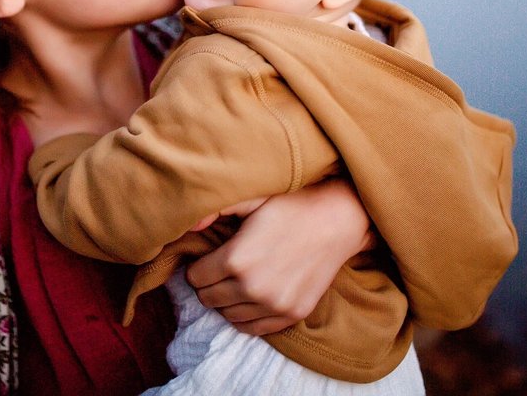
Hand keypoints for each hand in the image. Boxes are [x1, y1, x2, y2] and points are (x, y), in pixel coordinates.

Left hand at [185, 179, 370, 334]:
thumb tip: (189, 226)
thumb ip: (216, 208)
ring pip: (228, 316)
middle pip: (208, 299)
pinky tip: (249, 297)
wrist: (337, 220)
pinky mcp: (292, 314)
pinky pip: (253, 329)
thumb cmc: (291, 204)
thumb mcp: (251, 198)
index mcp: (236, 259)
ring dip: (225, 300)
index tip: (206, 258)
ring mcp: (274, 305)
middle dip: (208, 284)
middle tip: (218, 269)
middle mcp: (253, 288)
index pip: (195, 278)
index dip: (197, 266)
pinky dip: (245, 315)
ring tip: (234, 281)